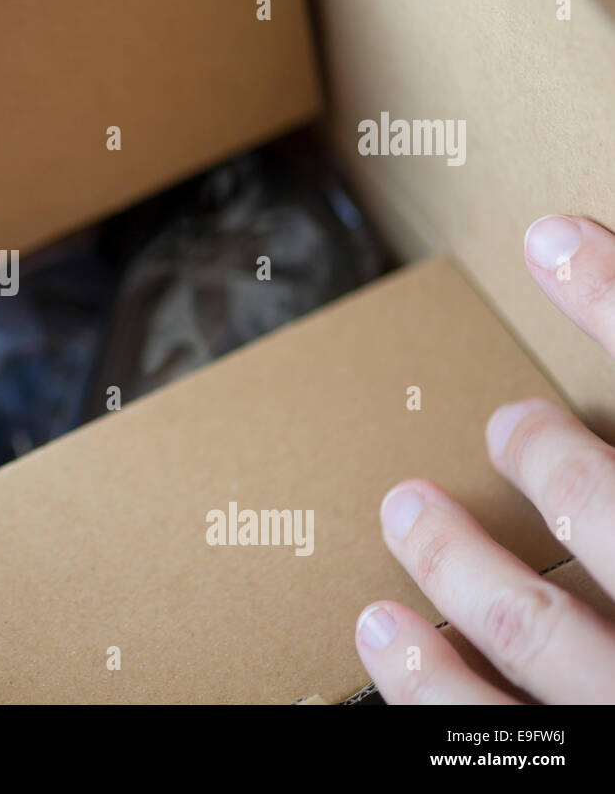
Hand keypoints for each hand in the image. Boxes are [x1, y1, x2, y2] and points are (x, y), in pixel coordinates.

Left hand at [356, 215, 614, 702]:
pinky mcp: (605, 782)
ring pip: (549, 642)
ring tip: (406, 512)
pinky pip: (501, 747)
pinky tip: (385, 638)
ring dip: (463, 566)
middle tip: (511, 419)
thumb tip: (599, 411)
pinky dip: (434, 691)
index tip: (555, 238)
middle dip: (560, 462)